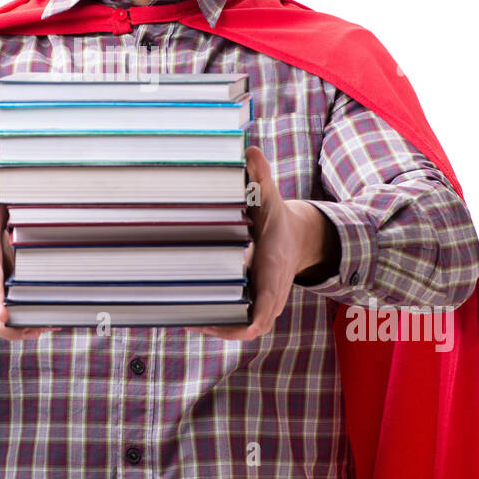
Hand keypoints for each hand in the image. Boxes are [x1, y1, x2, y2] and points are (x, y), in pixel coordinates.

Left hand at [186, 145, 321, 341]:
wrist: (296, 239)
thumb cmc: (277, 220)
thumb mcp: (271, 197)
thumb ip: (260, 176)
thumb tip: (250, 149)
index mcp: (275, 269)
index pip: (269, 302)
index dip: (256, 316)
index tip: (243, 326)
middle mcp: (271, 294)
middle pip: (249, 325)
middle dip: (222, 327)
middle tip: (191, 319)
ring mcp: (262, 305)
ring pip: (239, 328)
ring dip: (214, 328)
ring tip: (182, 318)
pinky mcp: (252, 306)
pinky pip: (235, 323)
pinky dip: (215, 323)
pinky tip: (188, 315)